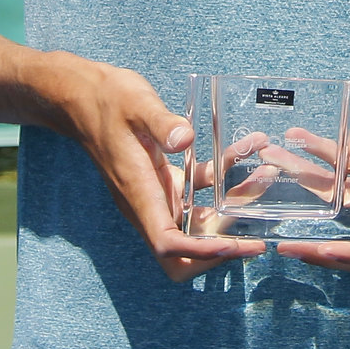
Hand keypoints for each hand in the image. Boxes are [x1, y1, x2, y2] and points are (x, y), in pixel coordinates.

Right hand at [42, 56, 266, 281]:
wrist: (84, 96)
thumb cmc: (107, 100)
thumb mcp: (136, 104)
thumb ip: (161, 122)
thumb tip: (185, 138)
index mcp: (139, 193)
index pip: (167, 243)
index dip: (200, 252)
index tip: (234, 245)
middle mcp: (148, 202)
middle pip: (183, 251)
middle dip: (220, 247)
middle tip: (255, 235)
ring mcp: (157, 193)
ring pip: (197, 221)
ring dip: (231, 209)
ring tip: (265, 178)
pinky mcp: (164, 179)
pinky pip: (198, 190)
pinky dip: (223, 179)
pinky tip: (246, 151)